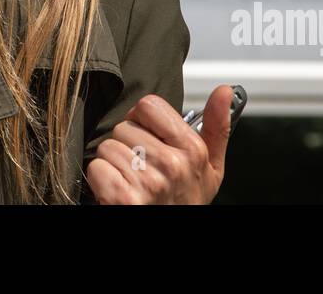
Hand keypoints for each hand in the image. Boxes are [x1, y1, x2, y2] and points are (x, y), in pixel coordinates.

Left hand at [84, 84, 233, 203]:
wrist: (175, 231)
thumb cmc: (187, 201)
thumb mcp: (210, 167)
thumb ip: (217, 127)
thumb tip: (225, 89)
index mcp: (193, 150)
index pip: (148, 105)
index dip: (143, 120)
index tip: (149, 138)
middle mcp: (172, 164)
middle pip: (124, 127)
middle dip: (127, 145)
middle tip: (141, 167)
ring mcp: (148, 182)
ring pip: (108, 147)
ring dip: (113, 164)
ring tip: (131, 180)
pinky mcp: (124, 198)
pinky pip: (97, 168)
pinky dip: (101, 180)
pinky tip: (119, 190)